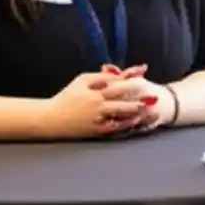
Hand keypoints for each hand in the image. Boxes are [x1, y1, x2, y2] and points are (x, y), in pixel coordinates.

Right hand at [38, 71, 154, 137]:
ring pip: (121, 113)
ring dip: (136, 109)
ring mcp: (98, 118)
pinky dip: (127, 123)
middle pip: (121, 97)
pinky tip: (136, 120)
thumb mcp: (81, 81)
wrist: (52, 118)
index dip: (130, 78)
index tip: (142, 74)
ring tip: (150, 107)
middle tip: (152, 93)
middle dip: (138, 94)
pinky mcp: (97, 130)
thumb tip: (116, 74)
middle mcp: (97, 104)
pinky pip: (116, 127)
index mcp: (93, 90)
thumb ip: (99, 77)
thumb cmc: (67, 97)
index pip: (115, 82)